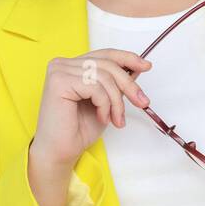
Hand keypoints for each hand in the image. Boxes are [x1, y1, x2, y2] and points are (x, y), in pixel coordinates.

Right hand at [28, 48, 152, 169]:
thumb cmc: (79, 130)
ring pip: (104, 76)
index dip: (127, 58)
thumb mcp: (107, 101)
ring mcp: (59, 71)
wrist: (61, 151)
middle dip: (129, 85)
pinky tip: (101, 117)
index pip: (105, 54)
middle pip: (108, 64)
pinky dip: (104, 104)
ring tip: (116, 119)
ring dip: (116, 101)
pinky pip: (95, 87)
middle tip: (142, 102)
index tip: (146, 66)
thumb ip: (116, 84)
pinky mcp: (58, 81)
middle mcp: (63, 64)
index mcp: (73, 66)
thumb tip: (137, 68)